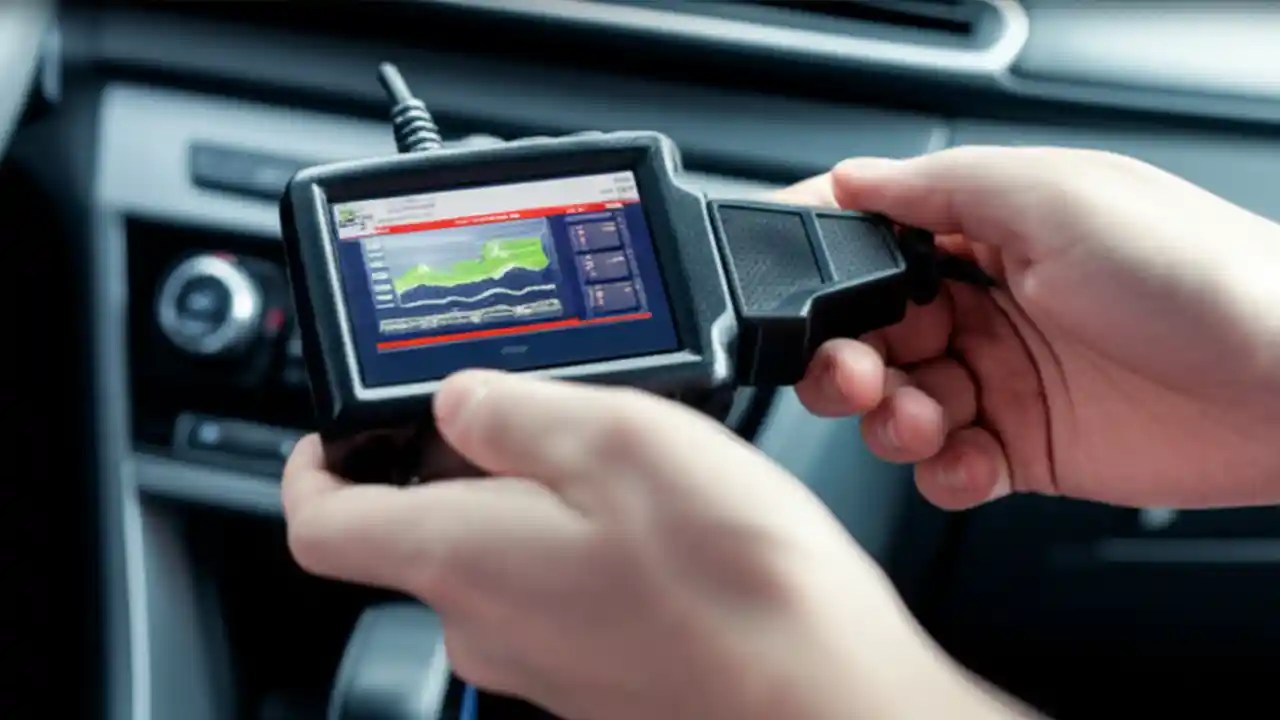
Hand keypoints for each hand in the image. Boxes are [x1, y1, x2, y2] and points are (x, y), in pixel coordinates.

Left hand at [283, 370, 1021, 719]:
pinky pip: (558, 594)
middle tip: (543, 408)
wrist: (828, 700)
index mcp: (461, 558)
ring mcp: (540, 662)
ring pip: (500, 557)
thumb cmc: (738, 582)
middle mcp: (483, 626)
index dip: (313, 463)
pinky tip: (660, 527)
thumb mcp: (619, 438)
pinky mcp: (595, 677)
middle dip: (462, 460)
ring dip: (537, 499)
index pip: (319, 521)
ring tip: (625, 462)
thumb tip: (455, 399)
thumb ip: (510, 410)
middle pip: (421, 529)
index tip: (338, 427)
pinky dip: (583, 546)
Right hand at [782, 146, 1279, 509]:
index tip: (789, 294)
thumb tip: (850, 177)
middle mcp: (988, 304)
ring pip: (895, 407)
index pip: (874, 241)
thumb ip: (940, 188)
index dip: (825, 268)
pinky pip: (948, 469)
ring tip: (927, 420)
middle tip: (856, 375)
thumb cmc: (1200, 276)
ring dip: (891, 421)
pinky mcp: (1026, 449)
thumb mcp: (1056, 200)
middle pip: (868, 334)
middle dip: (844, 360)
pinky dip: (944, 473)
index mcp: (988, 231)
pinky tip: (974, 461)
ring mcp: (1005, 380)